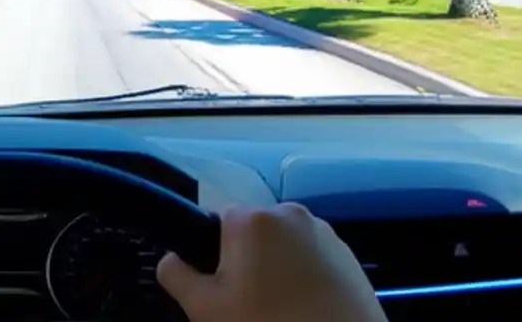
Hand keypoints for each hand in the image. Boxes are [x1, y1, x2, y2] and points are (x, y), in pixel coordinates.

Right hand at [156, 203, 386, 321]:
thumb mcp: (205, 309)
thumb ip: (176, 275)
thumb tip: (171, 258)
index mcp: (251, 219)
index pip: (217, 221)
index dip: (215, 255)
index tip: (224, 288)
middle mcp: (289, 212)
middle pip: (252, 232)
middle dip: (248, 261)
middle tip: (250, 303)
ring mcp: (325, 232)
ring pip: (284, 245)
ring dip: (277, 267)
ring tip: (282, 308)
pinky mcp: (349, 255)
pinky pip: (312, 258)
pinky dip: (306, 276)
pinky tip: (307, 308)